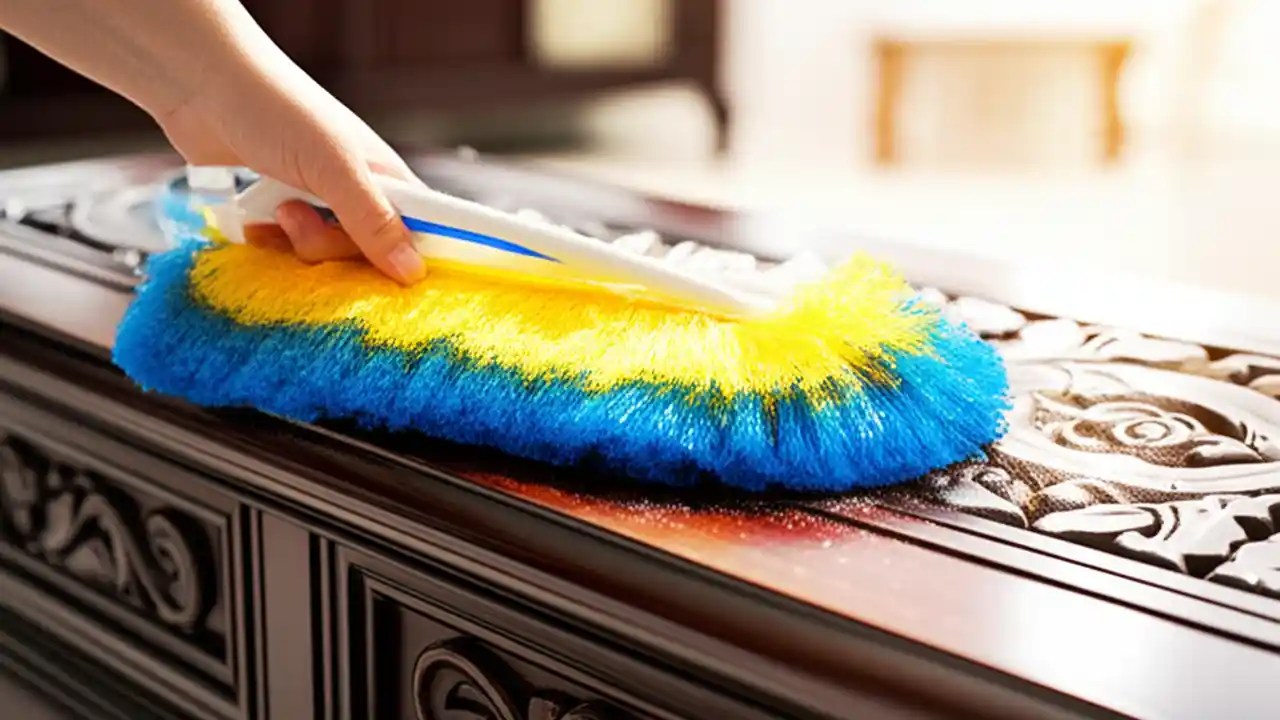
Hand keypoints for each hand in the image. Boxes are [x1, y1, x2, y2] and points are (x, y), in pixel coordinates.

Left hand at [155, 68, 426, 283]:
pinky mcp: (279, 210)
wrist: (201, 83)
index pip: (422, 232)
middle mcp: (356, 193)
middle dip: (332, 248)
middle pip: (365, 256)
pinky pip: (286, 251)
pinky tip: (255, 222)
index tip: (397, 281)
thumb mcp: (335, 168)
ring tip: (274, 207)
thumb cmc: (278, 109)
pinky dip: (270, 243)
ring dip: (296, 242)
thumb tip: (414, 272)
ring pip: (323, 256)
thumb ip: (373, 220)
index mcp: (386, 179)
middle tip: (300, 216)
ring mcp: (317, 203)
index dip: (413, 258)